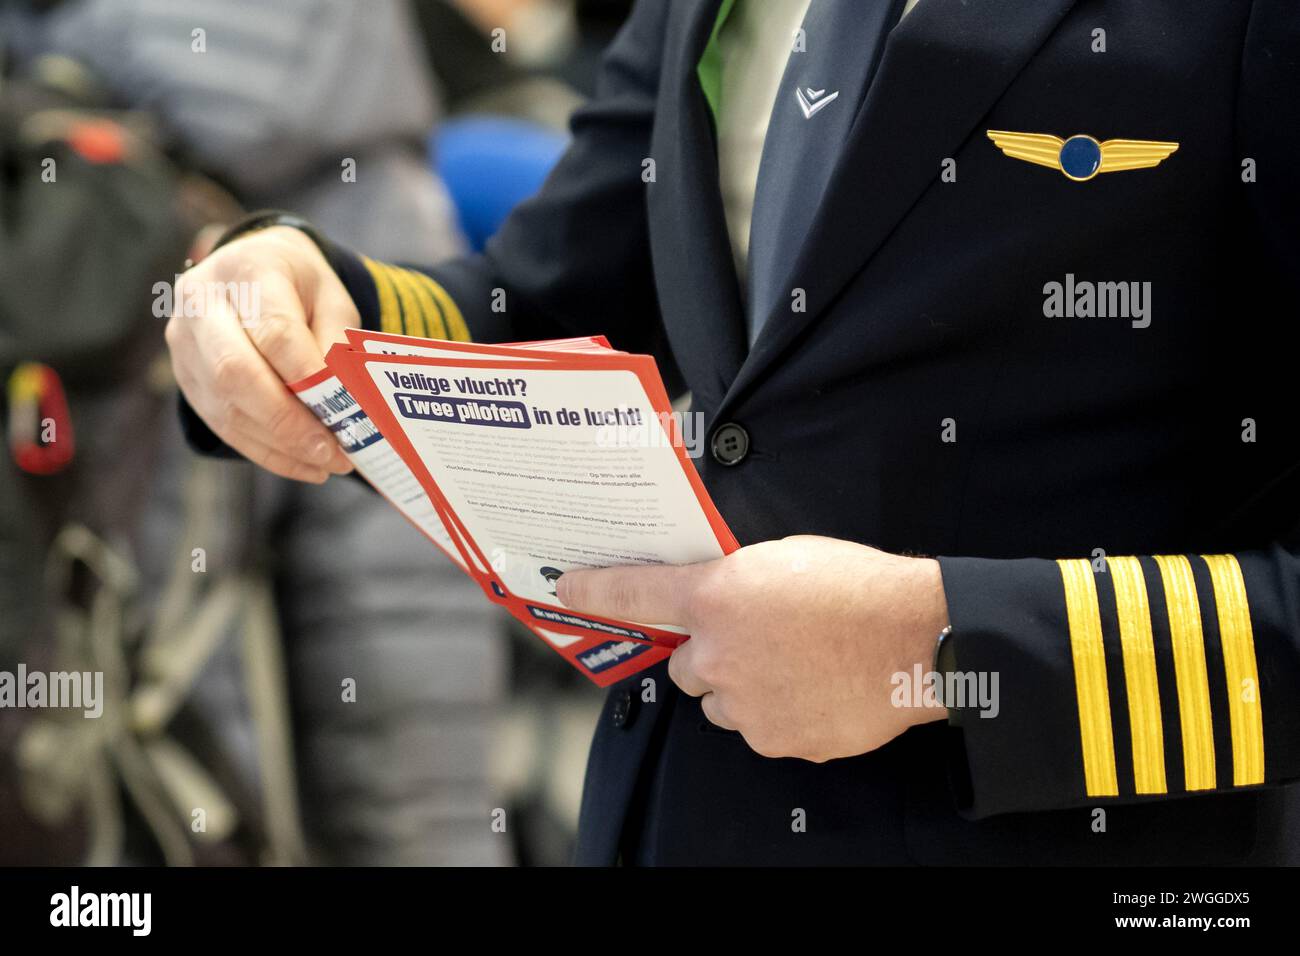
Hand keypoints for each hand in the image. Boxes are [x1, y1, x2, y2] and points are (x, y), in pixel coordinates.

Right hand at [164, 226, 358, 481]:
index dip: (309, 380)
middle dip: (289, 422)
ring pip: (226, 407)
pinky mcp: (186, 377)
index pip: (275, 333)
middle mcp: (201, 303)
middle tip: (333, 453)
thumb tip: (347, 403)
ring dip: (281, 445)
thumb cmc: (299, 286)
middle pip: (236, 372)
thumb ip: (336, 343)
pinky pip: (222, 424)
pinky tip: (303, 465)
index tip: (346, 414)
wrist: (252, 269)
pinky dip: (266, 451)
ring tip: (327, 463)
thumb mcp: (331, 298)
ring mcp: (185, 342)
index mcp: (247, 271)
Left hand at [557, 536, 949, 761]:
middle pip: (685, 665)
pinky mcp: (777, 738)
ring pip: (721, 702)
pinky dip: (777, 712)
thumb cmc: (857, 587)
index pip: (634, 593)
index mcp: (716, 596)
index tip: (566, 590)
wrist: (918, 639)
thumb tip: (715, 598)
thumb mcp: (783, 558)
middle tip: (758, 638)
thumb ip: (734, 580)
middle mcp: (718, 653)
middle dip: (711, 655)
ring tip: (796, 664)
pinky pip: (758, 727)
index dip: (595, 591)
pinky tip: (814, 688)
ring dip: (743, 687)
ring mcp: (746, 703)